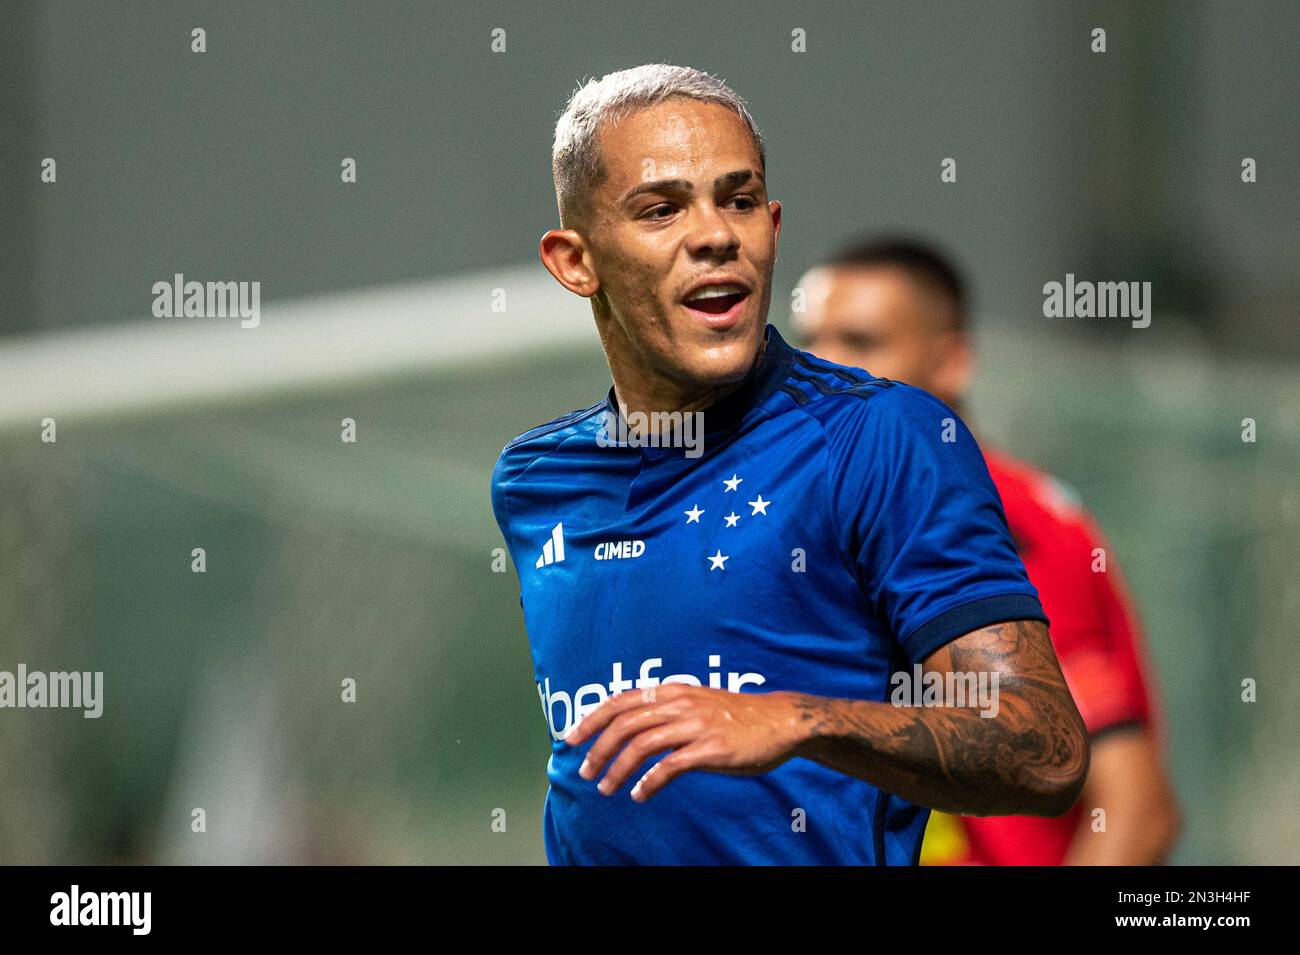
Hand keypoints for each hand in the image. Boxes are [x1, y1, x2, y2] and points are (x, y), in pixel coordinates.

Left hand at [562, 684, 805, 801]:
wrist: (780, 721)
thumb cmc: (736, 716)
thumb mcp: (696, 703)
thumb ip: (666, 711)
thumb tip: (632, 730)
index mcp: (672, 691)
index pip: (620, 701)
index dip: (592, 719)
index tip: (571, 738)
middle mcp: (679, 703)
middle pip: (625, 723)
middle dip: (598, 748)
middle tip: (584, 770)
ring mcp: (695, 725)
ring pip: (642, 745)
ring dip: (618, 768)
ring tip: (605, 788)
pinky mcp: (711, 748)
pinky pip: (670, 767)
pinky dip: (649, 782)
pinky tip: (640, 795)